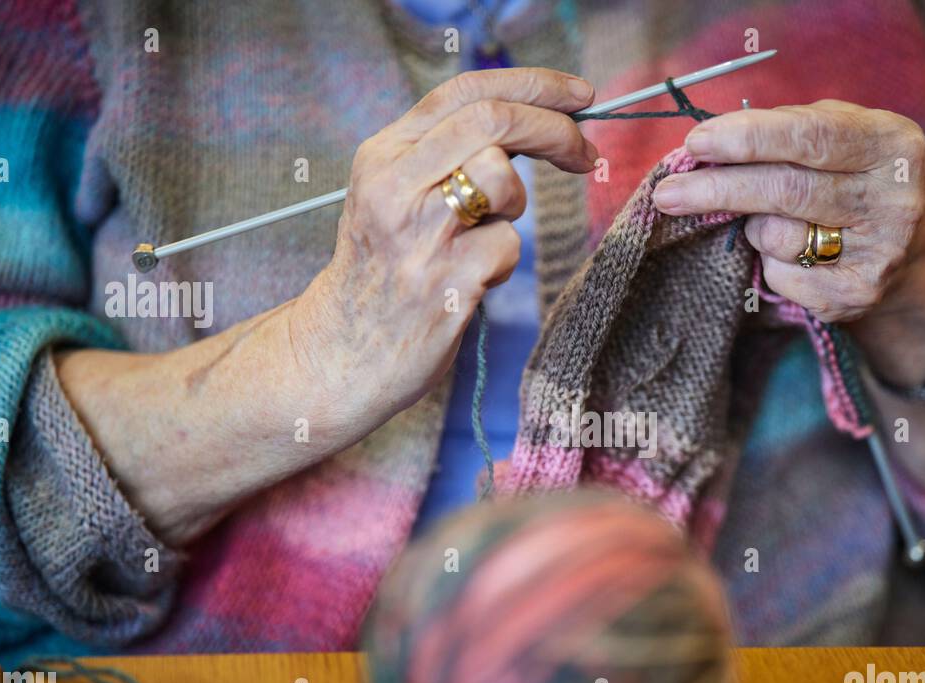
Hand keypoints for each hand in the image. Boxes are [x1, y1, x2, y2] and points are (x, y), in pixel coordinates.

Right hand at [54, 69, 598, 544]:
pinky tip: (471, 281)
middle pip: (493, 121)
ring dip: (515, 209)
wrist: (340, 354)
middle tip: (584, 151)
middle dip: (555, 128)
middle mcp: (394, 185)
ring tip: (482, 239)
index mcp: (383, 155)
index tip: (580, 95)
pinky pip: (508, 247)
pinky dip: (503, 263)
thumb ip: (444, 156)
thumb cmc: (381, 274)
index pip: (466, 91)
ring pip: (503, 181)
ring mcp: (418, 234)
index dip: (534, 84)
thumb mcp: (394, 197)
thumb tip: (532, 122)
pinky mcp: (444, 282)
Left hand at [651, 100, 924, 386]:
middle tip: (668, 193)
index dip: (748, 139)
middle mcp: (895, 201)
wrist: (917, 254)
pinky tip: (790, 251)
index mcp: (894, 146)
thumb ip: (788, 130)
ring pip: (778, 237)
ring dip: (750, 226)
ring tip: (762, 218)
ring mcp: (879, 255)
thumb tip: (708, 145)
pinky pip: (782, 276)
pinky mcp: (855, 296)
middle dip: (718, 190)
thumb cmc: (858, 178)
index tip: (697, 143)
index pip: (811, 137)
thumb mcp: (845, 136)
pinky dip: (768, 261)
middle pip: (787, 191)